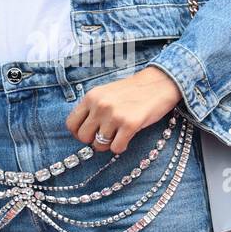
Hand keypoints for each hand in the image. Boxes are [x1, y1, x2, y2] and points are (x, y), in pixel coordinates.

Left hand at [65, 64, 182, 155]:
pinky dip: (121, 147)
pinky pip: (116, 148)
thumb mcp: (106, 93)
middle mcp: (100, 105)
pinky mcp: (130, 124)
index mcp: (91, 97)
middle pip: (83, 138)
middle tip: (106, 136)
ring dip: (109, 144)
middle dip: (94, 141)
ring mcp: (114, 115)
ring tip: (119, 135)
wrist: (160, 83)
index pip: (71, 124)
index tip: (90, 134)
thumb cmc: (133, 91)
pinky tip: (127, 138)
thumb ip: (92, 109)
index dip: (79, 133)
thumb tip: (82, 133)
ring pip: (99, 145)